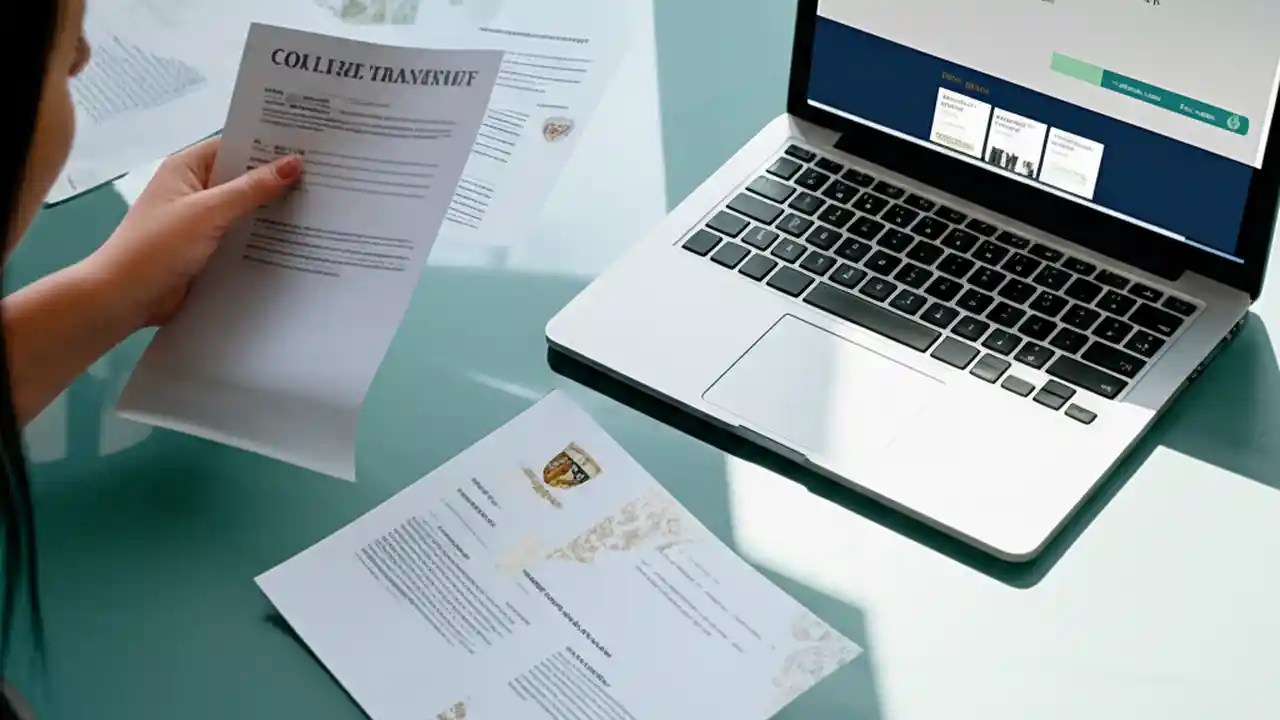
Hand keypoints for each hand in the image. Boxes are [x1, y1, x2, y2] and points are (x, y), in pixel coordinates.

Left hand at [83, 137, 302, 328]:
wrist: (125, 298)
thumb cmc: (158, 246)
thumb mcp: (208, 212)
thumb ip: (252, 189)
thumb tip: (294, 162)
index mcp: (187, 168)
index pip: (235, 145)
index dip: (269, 145)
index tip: (310, 146)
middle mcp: (196, 189)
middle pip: (244, 178)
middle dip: (279, 180)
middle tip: (329, 178)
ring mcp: (203, 221)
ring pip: (247, 209)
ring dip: (275, 212)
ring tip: (324, 208)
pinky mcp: (209, 249)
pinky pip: (243, 236)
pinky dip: (265, 238)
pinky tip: (299, 241)